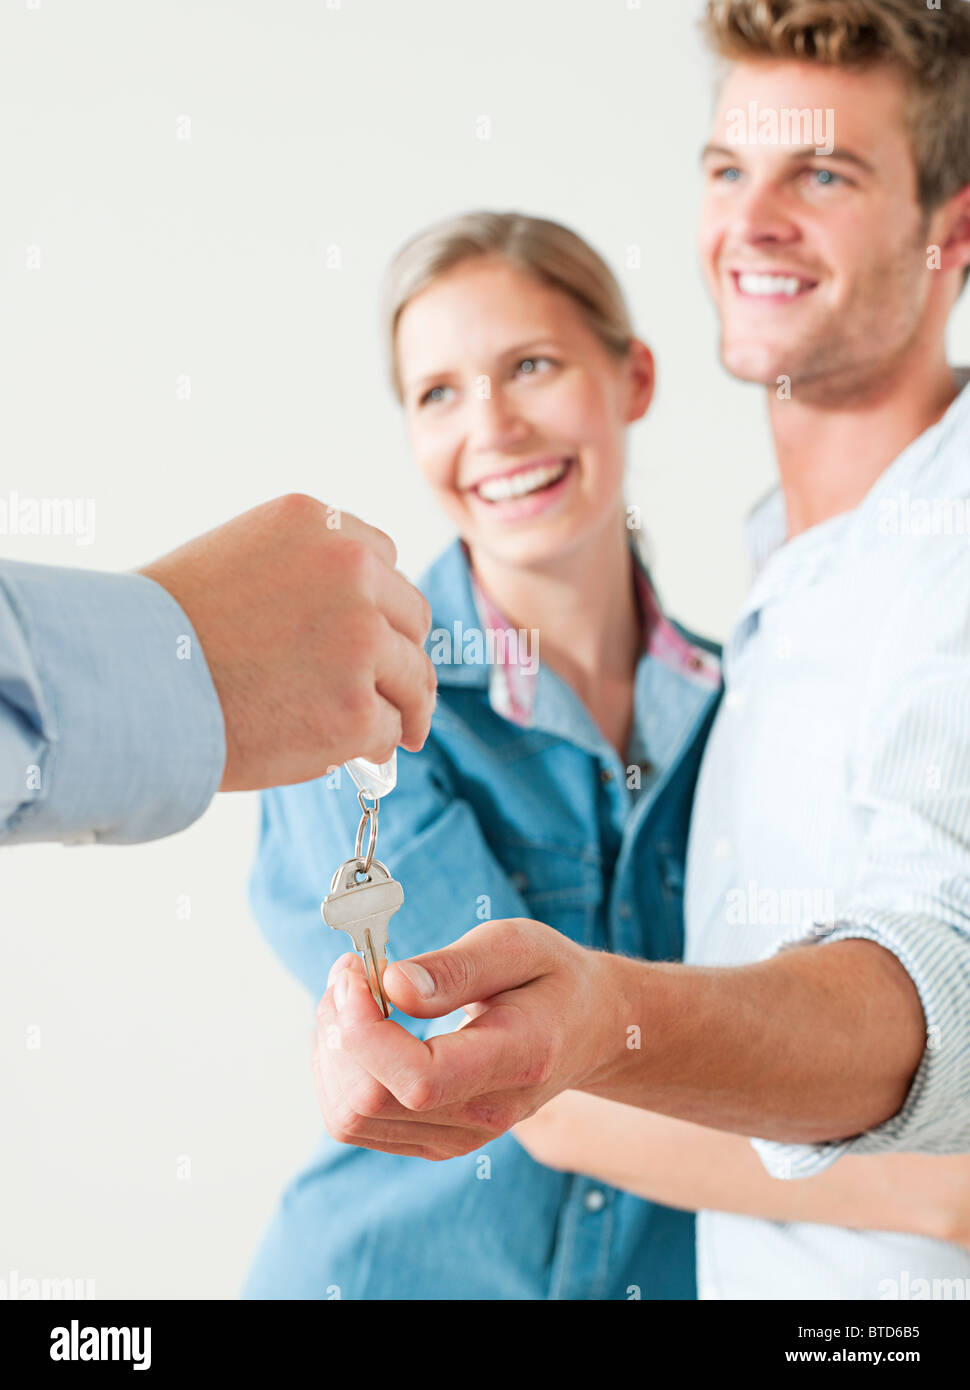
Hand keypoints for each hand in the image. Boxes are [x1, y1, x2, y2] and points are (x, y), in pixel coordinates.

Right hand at [138, 494, 435, 790]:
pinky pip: (389, 730)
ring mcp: (360, 640)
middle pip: (411, 617)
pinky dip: (373, 747)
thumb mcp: (239, 563)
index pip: (381, 561)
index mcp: (318, 524)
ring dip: (405, 705)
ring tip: (400, 730)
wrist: (127, 685)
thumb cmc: (162, 632)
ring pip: (412, 676)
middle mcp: (350, 570)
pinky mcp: (357, 708)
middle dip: (401, 655)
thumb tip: (362, 629)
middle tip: (399, 693)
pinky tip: (353, 755)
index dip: (379, 606)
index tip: (375, 636)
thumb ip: (304, 578)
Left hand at [312, 919, 620, 1159]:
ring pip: (350, 1118)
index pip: (419, 1079)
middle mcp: (486, 1113)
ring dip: (332, 1051)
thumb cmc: (551, 978)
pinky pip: (357, 1122)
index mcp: (517, 1059)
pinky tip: (361, 1029)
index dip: (364, 1029)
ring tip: (353, 997)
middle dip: (338, 1030)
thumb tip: (392, 984)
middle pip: (369, 1103)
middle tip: (351, 973)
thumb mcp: (518, 945)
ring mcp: (459, 1136)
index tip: (356, 970)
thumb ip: (456, 967)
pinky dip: (340, 1072)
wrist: (588, 1029)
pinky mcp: (435, 1139)